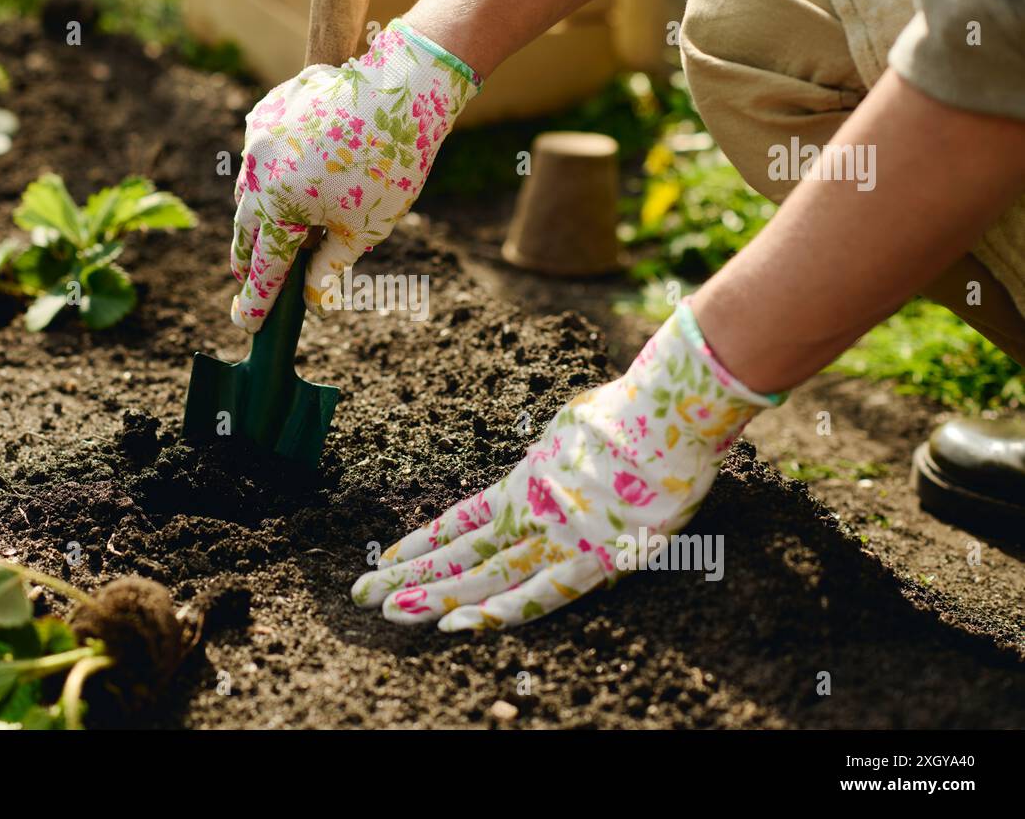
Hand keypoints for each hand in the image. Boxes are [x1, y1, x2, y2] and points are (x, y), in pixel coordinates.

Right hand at [229, 19, 479, 331]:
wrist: (401, 89)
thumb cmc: (389, 165)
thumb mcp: (365, 229)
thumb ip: (329, 265)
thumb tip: (310, 299)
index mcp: (279, 208)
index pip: (264, 267)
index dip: (256, 300)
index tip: (245, 324)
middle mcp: (258, 172)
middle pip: (246, 227)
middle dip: (246, 256)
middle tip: (244, 276)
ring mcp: (259, 137)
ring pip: (248, 187)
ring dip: (255, 213)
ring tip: (264, 232)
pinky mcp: (268, 110)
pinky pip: (259, 151)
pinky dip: (267, 171)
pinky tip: (283, 179)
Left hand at [351, 304, 779, 630]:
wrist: (669, 410)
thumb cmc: (627, 413)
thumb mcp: (569, 428)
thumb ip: (549, 457)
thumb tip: (544, 460)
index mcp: (525, 481)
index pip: (462, 521)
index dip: (423, 542)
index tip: (387, 556)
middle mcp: (532, 512)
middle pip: (461, 554)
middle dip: (410, 575)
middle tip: (363, 594)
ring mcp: (559, 537)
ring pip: (486, 577)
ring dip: (437, 596)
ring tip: (391, 611)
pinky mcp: (595, 557)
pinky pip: (542, 594)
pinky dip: (502, 611)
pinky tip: (459, 624)